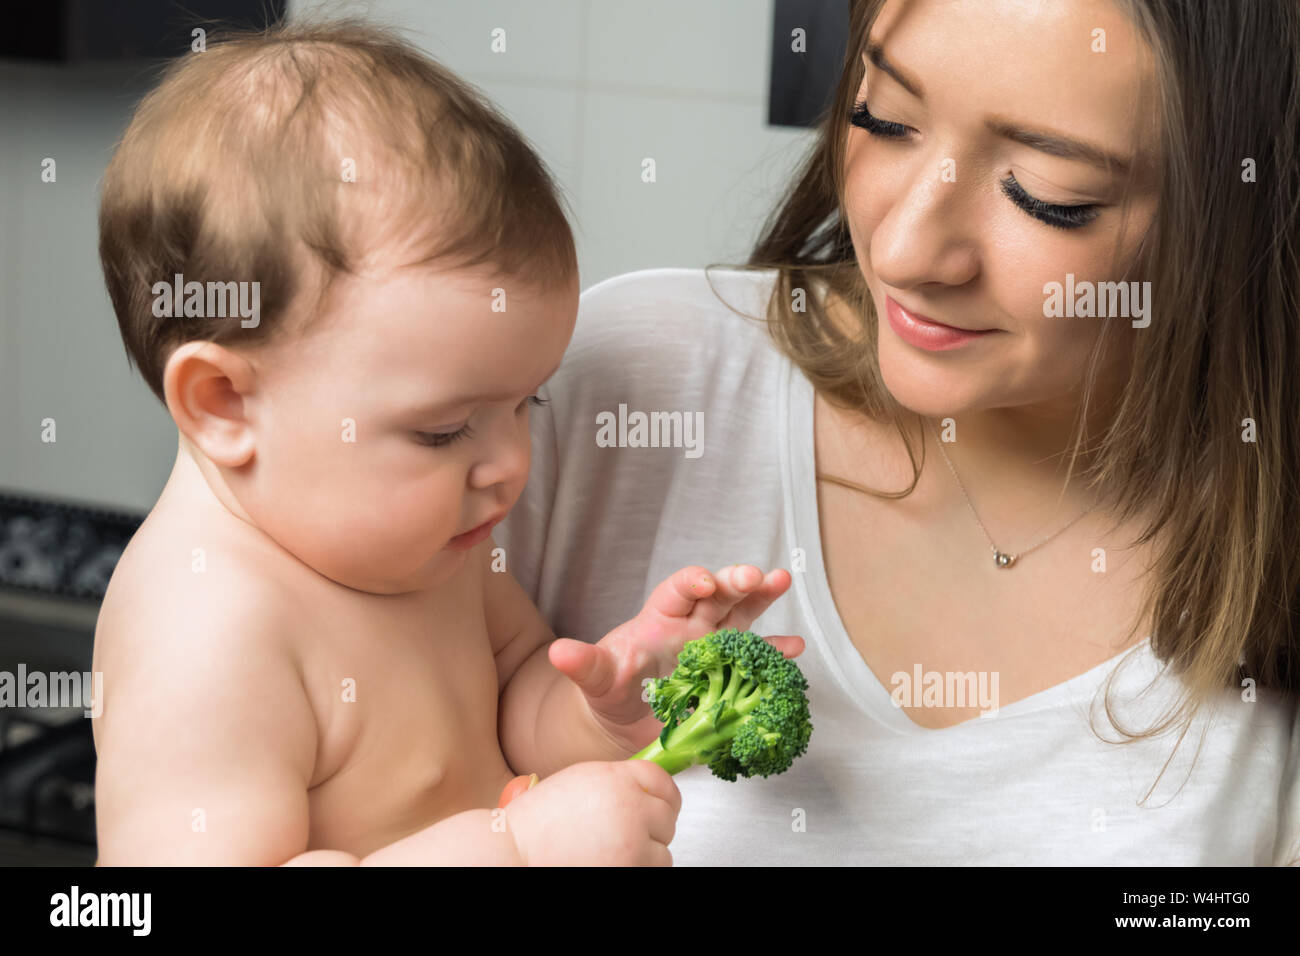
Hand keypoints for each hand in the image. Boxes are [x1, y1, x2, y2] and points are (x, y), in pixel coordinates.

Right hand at [504, 760, 679, 865]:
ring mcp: (633, 843)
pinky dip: (639, 869)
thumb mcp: (578, 782)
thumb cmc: (536, 824)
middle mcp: (629, 808)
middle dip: (653, 825)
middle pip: (668, 815)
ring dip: (648, 853)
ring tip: (617, 852)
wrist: (515, 855)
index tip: (661, 803)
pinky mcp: (631, 869)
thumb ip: (615, 782)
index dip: (663, 794)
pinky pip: (653, 869)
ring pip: (664, 849)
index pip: (662, 780)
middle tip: (630, 833)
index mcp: (614, 779)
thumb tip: (646, 790)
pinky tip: (614, 863)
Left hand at [547, 564, 804, 752]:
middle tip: (758, 575)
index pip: (678, 590)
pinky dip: (776, 653)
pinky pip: (757, 659)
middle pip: (718, 593)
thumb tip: (561, 653)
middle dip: (737, 581)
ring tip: (781, 581)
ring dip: (762, 597)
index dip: (693, 582)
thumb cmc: (611, 691)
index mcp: (661, 617)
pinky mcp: (730, 674)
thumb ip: (585, 665)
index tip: (704, 583)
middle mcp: (693, 625)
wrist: (626, 724)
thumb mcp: (597, 679)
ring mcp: (715, 646)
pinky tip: (794, 649)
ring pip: (742, 614)